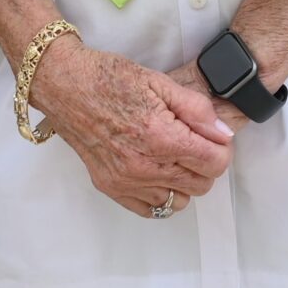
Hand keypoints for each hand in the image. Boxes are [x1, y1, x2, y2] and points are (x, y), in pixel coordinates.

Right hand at [31, 41, 234, 216]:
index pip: (214, 163)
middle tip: (193, 141)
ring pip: (179, 201)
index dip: (221, 148)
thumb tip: (223, 133)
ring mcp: (126, 181)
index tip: (213, 136)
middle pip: (201, 185)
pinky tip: (156, 170)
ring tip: (172, 155)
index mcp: (160, 137)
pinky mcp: (111, 188)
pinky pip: (151, 209)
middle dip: (205, 164)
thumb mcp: (159, 82)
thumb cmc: (109, 79)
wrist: (65, 87)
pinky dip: (160, 194)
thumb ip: (197, 109)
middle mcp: (144, 166)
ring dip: (184, 181)